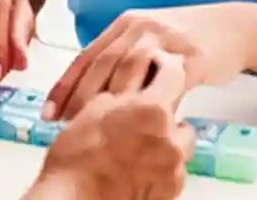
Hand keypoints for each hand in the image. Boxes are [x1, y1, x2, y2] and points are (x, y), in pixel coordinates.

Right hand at [25, 53, 195, 199]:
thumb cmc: (77, 155)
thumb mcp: (94, 108)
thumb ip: (123, 90)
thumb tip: (135, 81)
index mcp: (152, 109)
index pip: (175, 73)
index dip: (164, 69)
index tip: (158, 71)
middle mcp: (171, 136)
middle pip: (180, 114)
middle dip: (164, 115)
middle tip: (138, 122)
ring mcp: (174, 166)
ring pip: (179, 144)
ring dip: (165, 142)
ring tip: (136, 148)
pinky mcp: (171, 190)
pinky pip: (173, 170)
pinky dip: (160, 167)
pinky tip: (136, 169)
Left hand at [45, 3, 253, 120]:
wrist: (233, 27)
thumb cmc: (185, 40)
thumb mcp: (148, 39)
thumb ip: (121, 59)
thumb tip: (88, 93)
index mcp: (126, 24)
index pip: (87, 56)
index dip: (65, 85)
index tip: (48, 112)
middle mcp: (142, 26)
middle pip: (102, 63)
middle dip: (79, 96)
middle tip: (65, 125)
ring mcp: (167, 39)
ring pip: (130, 71)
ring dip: (111, 101)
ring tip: (97, 129)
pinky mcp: (192, 56)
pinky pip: (167, 82)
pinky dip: (151, 103)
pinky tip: (142, 123)